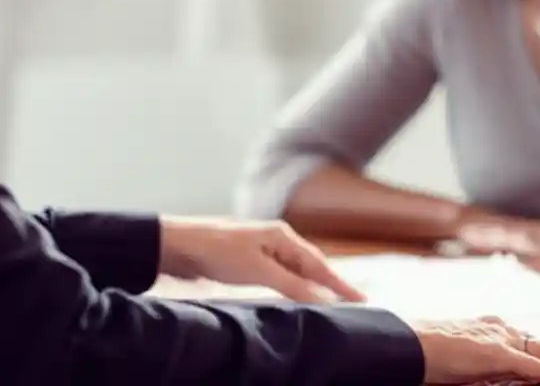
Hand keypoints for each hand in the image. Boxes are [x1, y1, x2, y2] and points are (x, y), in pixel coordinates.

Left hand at [157, 217, 362, 302]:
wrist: (177, 244)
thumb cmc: (218, 251)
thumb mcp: (259, 270)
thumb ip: (293, 285)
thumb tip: (324, 299)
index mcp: (283, 236)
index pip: (319, 264)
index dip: (341, 284)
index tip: (362, 298)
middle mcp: (276, 240)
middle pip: (311, 265)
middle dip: (331, 284)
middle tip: (352, 302)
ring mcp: (261, 249)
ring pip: (295, 270)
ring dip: (312, 286)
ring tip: (329, 302)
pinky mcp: (247, 260)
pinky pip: (280, 275)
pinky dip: (293, 286)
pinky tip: (294, 295)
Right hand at [412, 316, 539, 384]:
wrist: (405, 345)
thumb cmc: (421, 352)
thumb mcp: (455, 356)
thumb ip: (476, 362)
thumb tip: (483, 372)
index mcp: (487, 327)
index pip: (526, 340)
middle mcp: (498, 328)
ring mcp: (499, 339)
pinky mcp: (498, 354)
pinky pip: (536, 367)